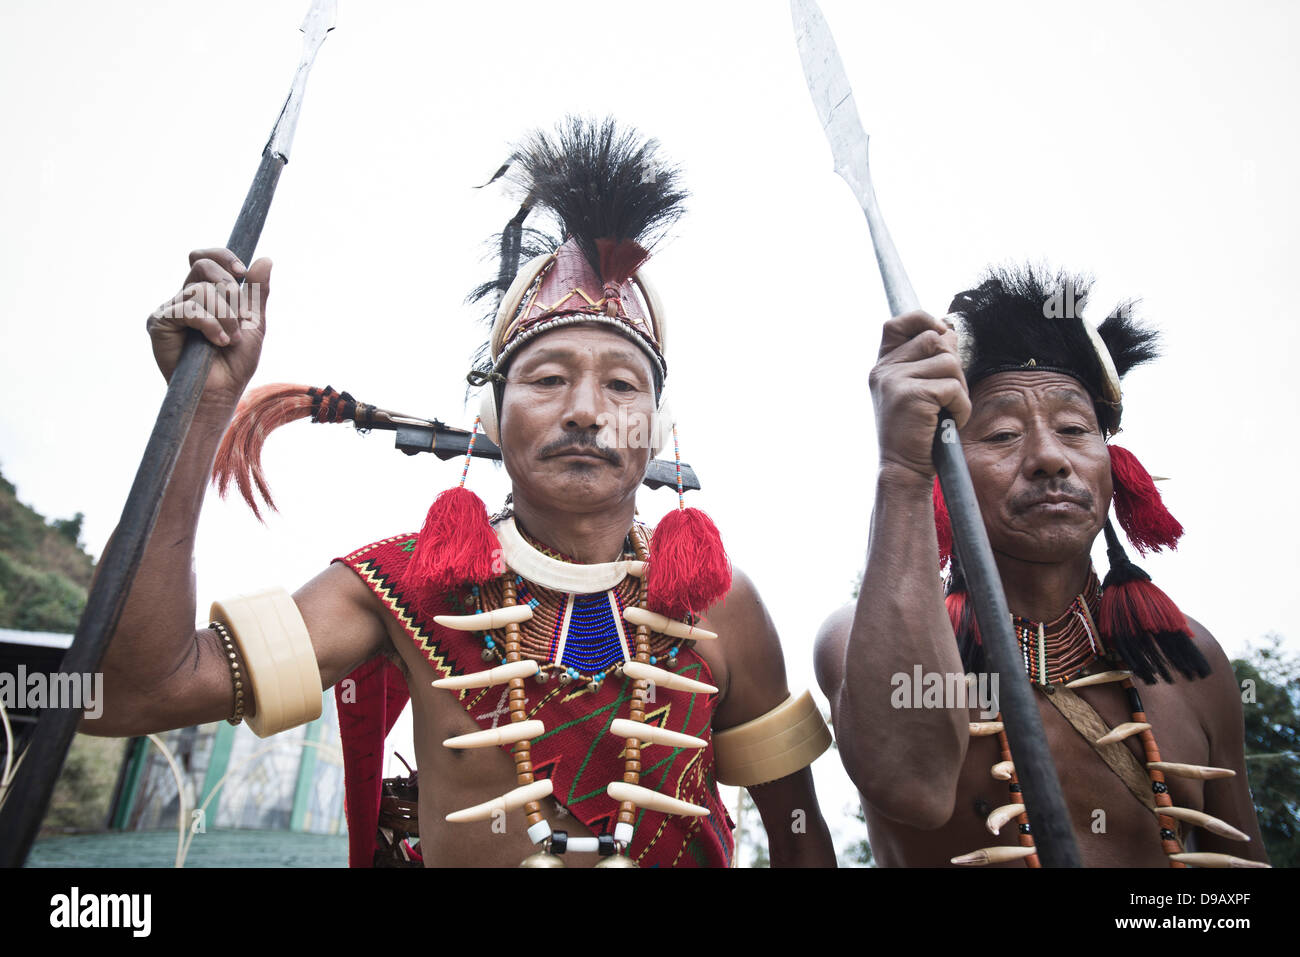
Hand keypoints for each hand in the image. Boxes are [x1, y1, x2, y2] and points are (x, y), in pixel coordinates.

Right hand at [147, 248, 271, 405]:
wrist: (221, 393)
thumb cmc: (235, 363)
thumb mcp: (253, 323)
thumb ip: (257, 292)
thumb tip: (265, 259)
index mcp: (206, 294)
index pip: (206, 258)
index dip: (224, 258)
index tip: (242, 273)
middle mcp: (185, 297)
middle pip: (202, 265)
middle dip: (229, 290)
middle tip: (240, 319)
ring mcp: (171, 309)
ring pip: (200, 289)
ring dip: (225, 315)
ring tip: (230, 340)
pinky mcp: (159, 322)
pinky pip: (188, 308)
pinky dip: (210, 324)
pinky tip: (218, 342)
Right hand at [868, 310, 970, 481]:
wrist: (903, 468)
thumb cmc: (915, 432)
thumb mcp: (918, 390)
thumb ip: (929, 360)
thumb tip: (949, 331)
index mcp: (883, 366)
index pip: (898, 323)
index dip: (923, 319)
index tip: (941, 334)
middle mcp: (884, 370)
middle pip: (934, 339)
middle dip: (953, 364)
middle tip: (948, 394)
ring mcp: (894, 381)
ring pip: (949, 362)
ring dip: (960, 388)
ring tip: (948, 410)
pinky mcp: (910, 395)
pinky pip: (953, 387)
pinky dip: (961, 406)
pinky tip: (949, 421)